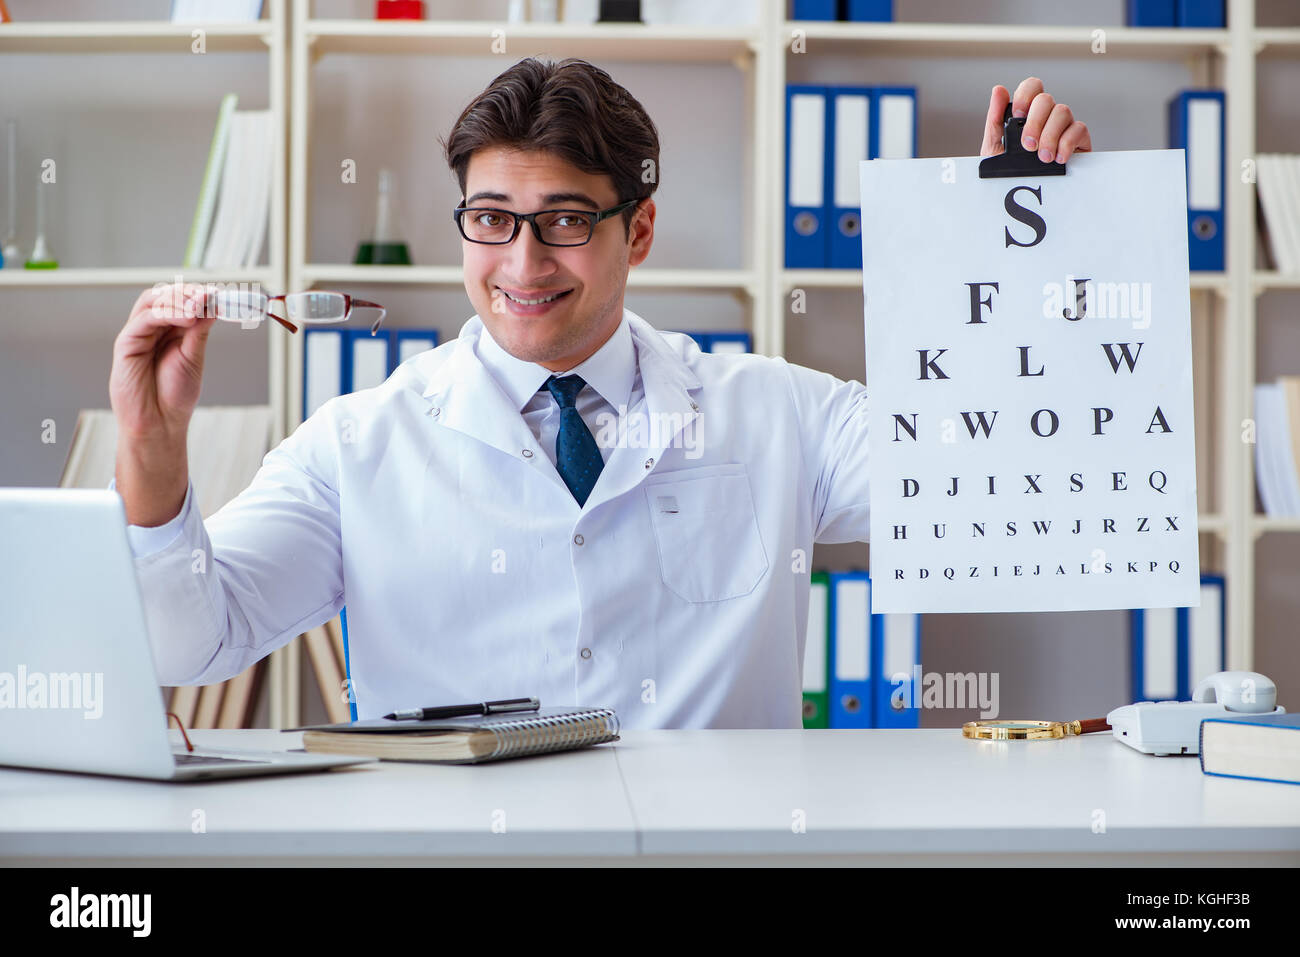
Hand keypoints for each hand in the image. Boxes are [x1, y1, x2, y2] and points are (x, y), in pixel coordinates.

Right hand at [109, 281, 218, 443]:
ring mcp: (138, 334)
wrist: (160, 423)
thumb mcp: (193, 358)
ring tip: (200, 304)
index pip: (180, 301)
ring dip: (177, 298)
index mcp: (171, 330)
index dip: (198, 294)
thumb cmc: (174, 395)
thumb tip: (212, 305)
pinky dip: (167, 314)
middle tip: (209, 294)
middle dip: (188, 292)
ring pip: (152, 302)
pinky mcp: (126, 343)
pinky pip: (144, 320)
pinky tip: (188, 317)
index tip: (220, 293)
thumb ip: (199, 332)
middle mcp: (153, 328)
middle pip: (164, 295)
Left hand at [980, 77, 1091, 162]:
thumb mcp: (995, 146)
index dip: (1026, 95)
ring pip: (1063, 112)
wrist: (1020, 198)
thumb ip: (995, 118)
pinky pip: (1079, 129)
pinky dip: (1067, 143)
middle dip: (1035, 122)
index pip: (1032, 87)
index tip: (1018, 115)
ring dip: (1050, 135)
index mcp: (1027, 113)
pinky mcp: (1079, 140)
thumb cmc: (1008, 172)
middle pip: (1046, 99)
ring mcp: (1063, 126)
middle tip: (1028, 146)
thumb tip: (998, 90)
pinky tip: (1058, 158)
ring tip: (1042, 158)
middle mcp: (1046, 116)